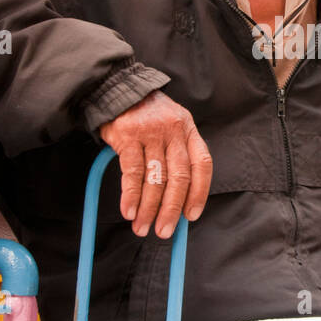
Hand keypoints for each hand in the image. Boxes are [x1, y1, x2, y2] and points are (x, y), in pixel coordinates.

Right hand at [99, 90, 212, 237]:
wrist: (118, 89)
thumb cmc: (146, 114)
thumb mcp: (171, 126)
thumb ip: (176, 155)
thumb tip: (177, 200)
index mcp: (188, 130)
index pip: (202, 165)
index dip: (199, 193)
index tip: (190, 216)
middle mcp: (174, 131)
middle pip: (178, 178)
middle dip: (171, 209)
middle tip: (163, 231)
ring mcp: (151, 132)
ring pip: (154, 179)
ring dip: (148, 209)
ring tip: (142, 227)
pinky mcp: (128, 136)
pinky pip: (132, 173)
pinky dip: (130, 196)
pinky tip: (129, 211)